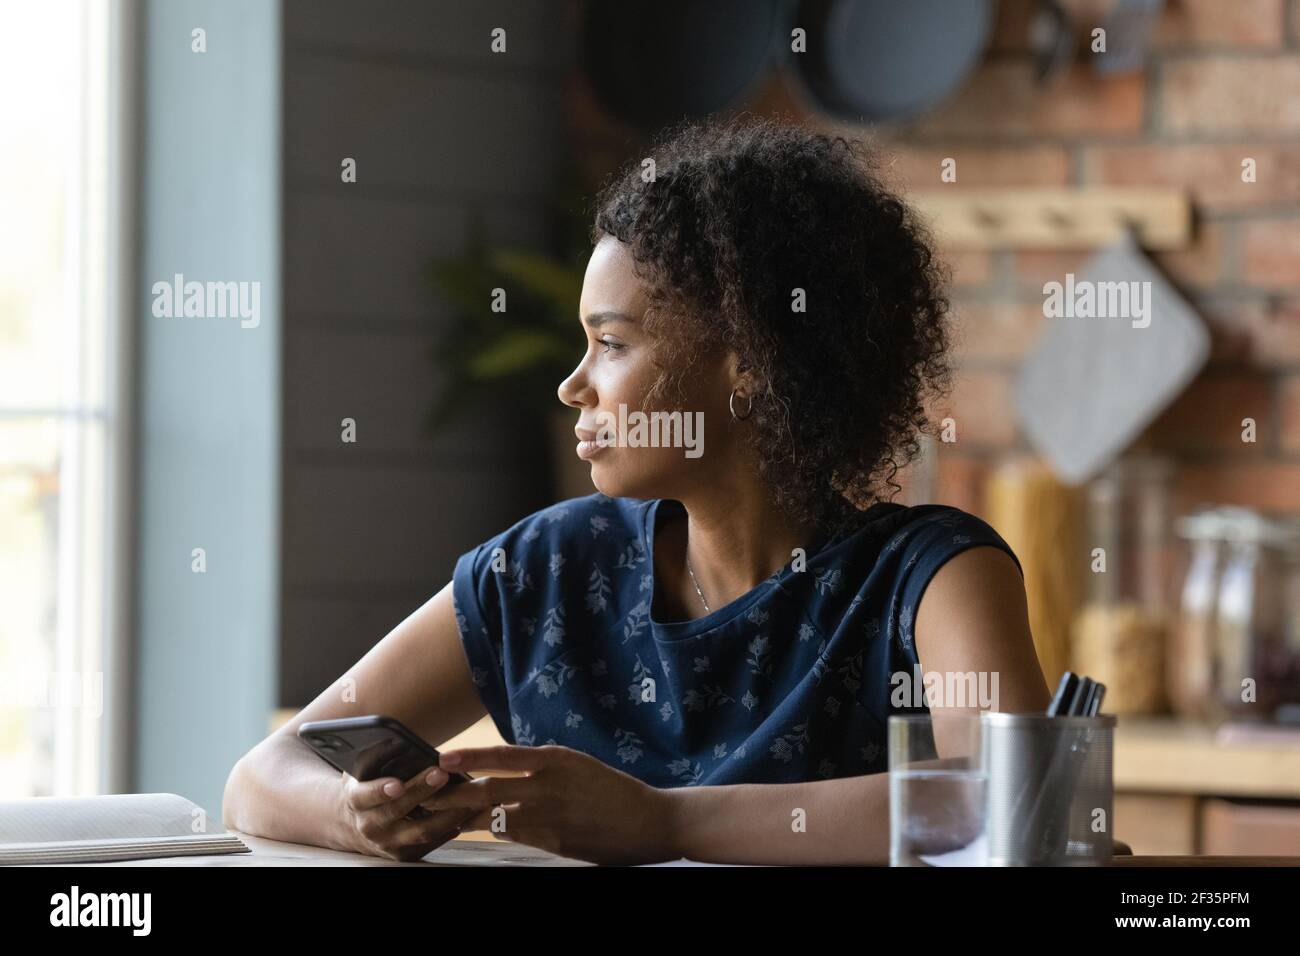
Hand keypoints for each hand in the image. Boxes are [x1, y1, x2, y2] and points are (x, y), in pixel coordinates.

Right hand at [336, 766, 476, 861]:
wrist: (355, 824)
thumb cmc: (365, 786)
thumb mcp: (361, 770)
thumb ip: (375, 755)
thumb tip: (395, 738)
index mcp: (357, 801)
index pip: (367, 795)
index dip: (381, 790)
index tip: (398, 784)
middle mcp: (370, 825)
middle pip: (398, 811)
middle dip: (421, 792)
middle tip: (442, 775)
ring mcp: (388, 843)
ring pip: (422, 832)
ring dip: (447, 814)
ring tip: (468, 796)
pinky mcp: (405, 854)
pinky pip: (432, 843)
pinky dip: (451, 827)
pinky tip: (467, 812)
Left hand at [422, 744, 678, 864]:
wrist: (648, 820)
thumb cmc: (612, 790)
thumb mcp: (576, 766)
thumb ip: (542, 767)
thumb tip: (504, 773)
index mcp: (555, 758)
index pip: (500, 756)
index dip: (468, 759)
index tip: (441, 760)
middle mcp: (549, 783)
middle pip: (488, 788)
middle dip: (452, 794)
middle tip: (425, 796)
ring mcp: (550, 814)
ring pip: (494, 816)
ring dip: (463, 817)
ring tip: (438, 817)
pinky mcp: (554, 840)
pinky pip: (514, 835)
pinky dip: (493, 832)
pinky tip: (476, 832)